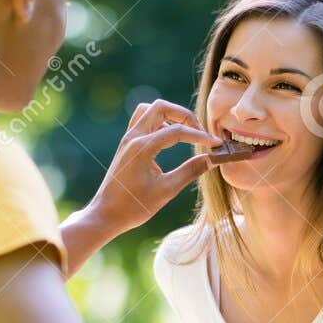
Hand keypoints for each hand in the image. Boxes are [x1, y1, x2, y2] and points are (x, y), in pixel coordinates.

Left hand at [89, 100, 219, 234]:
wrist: (106, 214)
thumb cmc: (133, 206)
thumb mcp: (167, 191)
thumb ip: (190, 171)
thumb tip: (211, 159)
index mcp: (142, 148)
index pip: (177, 131)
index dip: (200, 136)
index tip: (216, 145)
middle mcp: (133, 137)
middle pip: (162, 107)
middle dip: (184, 116)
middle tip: (199, 132)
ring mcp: (128, 139)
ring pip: (150, 109)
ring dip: (170, 115)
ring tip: (184, 132)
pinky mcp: (127, 144)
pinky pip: (143, 120)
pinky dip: (159, 122)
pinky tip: (169, 138)